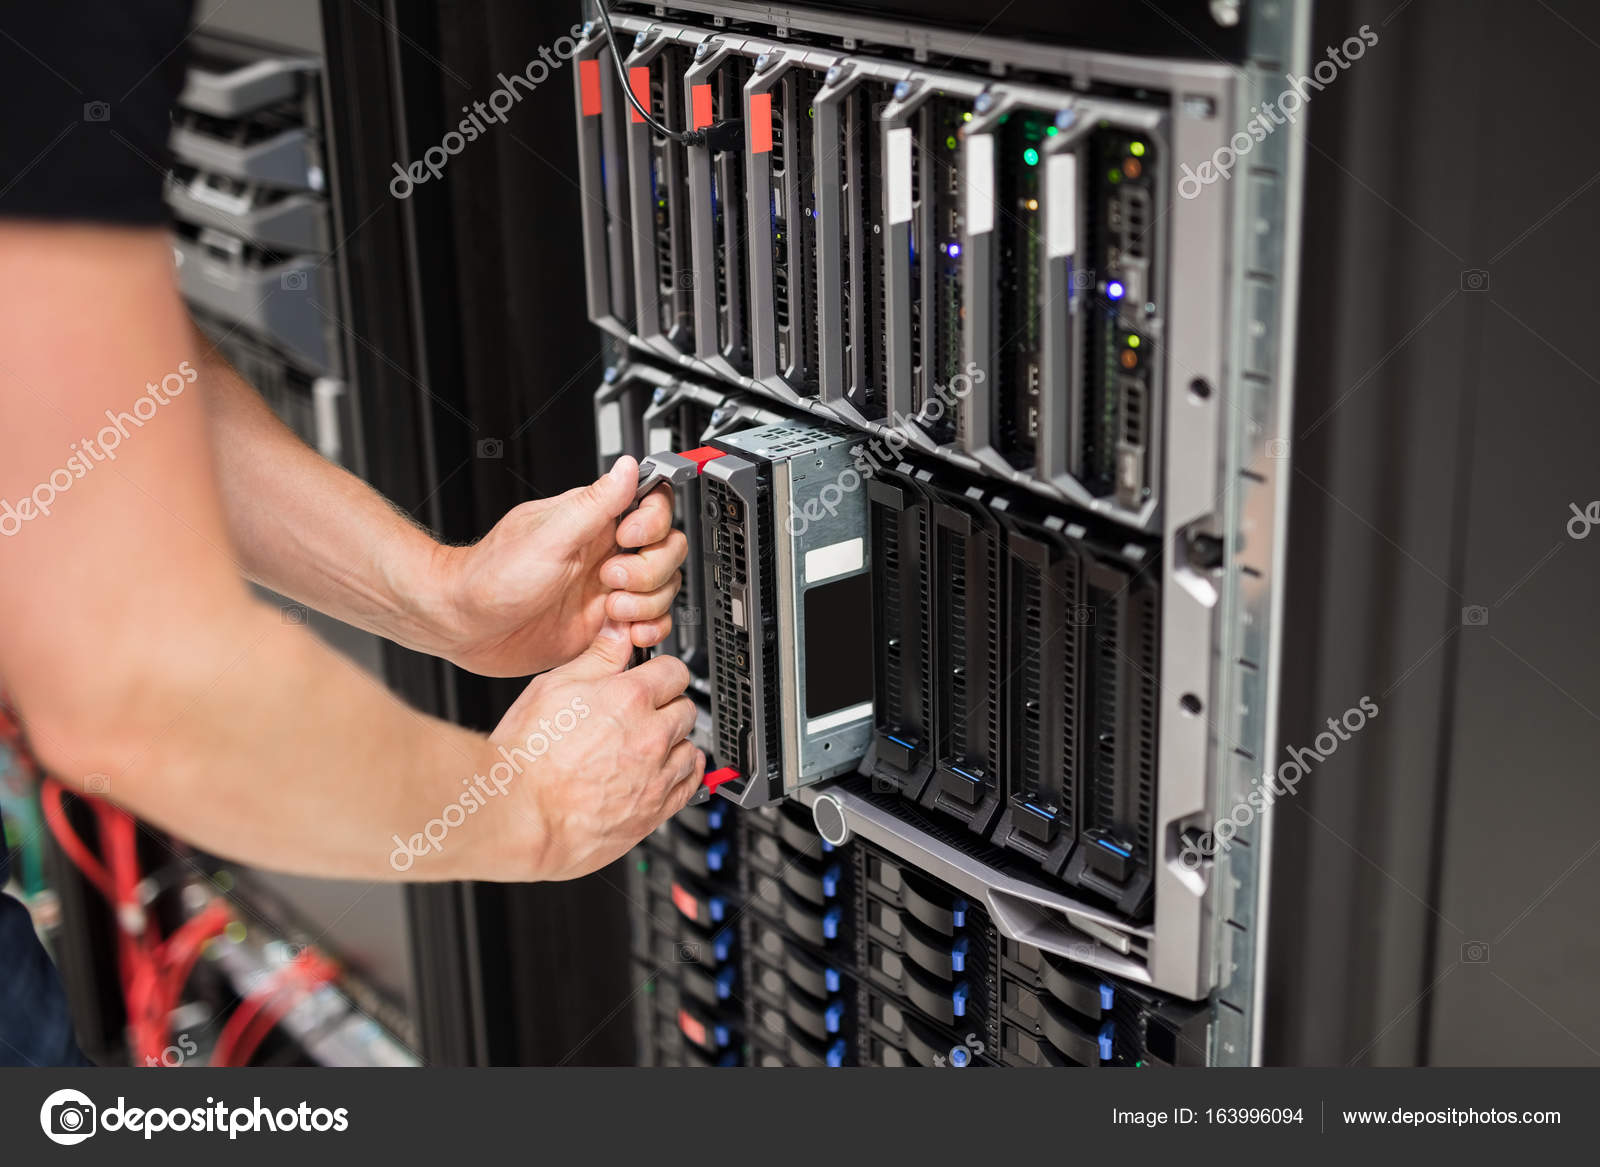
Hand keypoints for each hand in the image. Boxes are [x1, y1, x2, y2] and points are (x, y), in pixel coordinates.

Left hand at [429, 457, 687, 675]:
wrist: (464, 626)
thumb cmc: (492, 576)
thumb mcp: (548, 536)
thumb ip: (595, 503)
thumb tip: (629, 465)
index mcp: (594, 522)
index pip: (654, 506)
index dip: (652, 524)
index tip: (627, 539)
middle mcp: (606, 553)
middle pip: (668, 550)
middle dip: (649, 570)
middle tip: (610, 579)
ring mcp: (608, 590)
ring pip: (664, 589)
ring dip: (647, 604)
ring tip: (609, 608)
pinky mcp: (605, 625)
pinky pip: (650, 624)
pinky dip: (648, 630)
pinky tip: (622, 631)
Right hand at [492, 621, 703, 880]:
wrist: (520, 816)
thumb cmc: (526, 758)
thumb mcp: (552, 687)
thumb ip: (595, 658)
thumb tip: (617, 633)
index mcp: (629, 699)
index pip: (674, 671)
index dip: (661, 671)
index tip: (652, 677)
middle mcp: (650, 736)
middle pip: (685, 708)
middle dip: (667, 706)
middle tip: (643, 712)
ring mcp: (656, 775)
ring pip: (690, 746)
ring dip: (674, 742)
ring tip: (648, 745)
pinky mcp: (655, 810)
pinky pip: (691, 785)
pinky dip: (684, 774)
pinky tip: (668, 770)